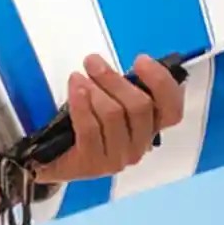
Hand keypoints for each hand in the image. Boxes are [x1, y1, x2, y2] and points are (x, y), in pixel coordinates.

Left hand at [34, 53, 185, 183]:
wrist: (52, 157)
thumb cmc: (86, 122)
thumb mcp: (109, 100)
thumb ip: (122, 86)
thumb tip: (120, 65)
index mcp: (150, 127)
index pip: (171, 109)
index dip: (161, 82)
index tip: (140, 60)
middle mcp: (139, 145)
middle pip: (139, 106)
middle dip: (114, 79)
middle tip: (92, 62)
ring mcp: (118, 158)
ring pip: (114, 114)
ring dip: (94, 89)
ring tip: (78, 78)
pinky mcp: (93, 164)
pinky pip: (90, 128)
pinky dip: (81, 104)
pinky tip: (75, 89)